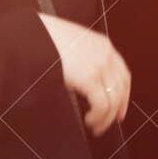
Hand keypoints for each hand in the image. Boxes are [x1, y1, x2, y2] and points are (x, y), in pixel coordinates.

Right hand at [37, 13, 130, 136]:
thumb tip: (83, 84)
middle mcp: (106, 54)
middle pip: (121, 88)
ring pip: (114, 99)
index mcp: (103, 45)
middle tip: (108, 123)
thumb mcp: (73, 46)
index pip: (123, 74)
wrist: (33, 32)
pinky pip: (102, 104)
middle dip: (116, 109)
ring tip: (95, 126)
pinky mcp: (90, 77)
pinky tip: (89, 120)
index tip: (120, 108)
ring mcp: (100, 65)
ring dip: (106, 118)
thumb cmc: (46, 38)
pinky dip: (98, 117)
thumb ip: (83, 60)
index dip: (124, 94)